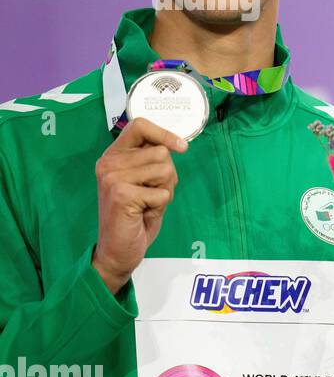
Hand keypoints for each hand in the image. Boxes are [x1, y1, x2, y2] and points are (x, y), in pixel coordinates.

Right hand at [92, 118, 187, 294]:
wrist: (118, 250)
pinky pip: (162, 193)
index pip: (139, 126)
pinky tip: (143, 214)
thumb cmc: (136, 216)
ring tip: (147, 204)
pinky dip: (161, 205)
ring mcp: (112, 177)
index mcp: (113, 156)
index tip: (181, 147)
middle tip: (151, 195)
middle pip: (162, 153)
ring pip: (165, 170)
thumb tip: (177, 144)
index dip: (164, 133)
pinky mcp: (120, 194)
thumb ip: (153, 161)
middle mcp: (108, 163)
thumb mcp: (146, 182)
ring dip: (165, 191)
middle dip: (168, 176)